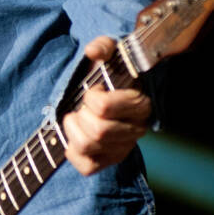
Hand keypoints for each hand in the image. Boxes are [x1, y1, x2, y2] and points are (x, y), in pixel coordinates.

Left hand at [61, 36, 150, 175]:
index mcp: (140, 104)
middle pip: (98, 132)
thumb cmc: (107, 75)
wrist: (106, 94)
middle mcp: (136, 130)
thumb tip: (94, 51)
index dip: (92, 98)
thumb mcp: (106, 55)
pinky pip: (87, 167)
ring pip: (89, 147)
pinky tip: (75, 138)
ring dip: (73, 131)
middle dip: (81, 116)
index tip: (94, 90)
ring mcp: (123, 148)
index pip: (105, 108)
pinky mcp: (109, 162)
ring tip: (76, 119)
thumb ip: (103, 47)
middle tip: (82, 107)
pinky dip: (74, 153)